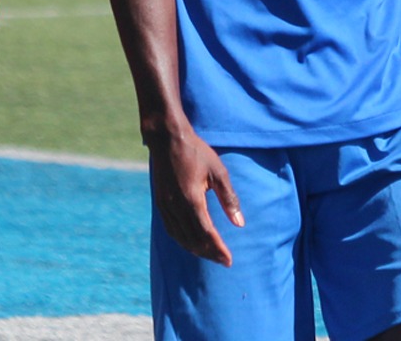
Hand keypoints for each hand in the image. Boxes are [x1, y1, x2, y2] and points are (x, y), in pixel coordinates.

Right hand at [146, 126, 243, 265]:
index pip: (207, 233)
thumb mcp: (218, 172)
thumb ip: (229, 198)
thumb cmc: (196, 152)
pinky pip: (171, 229)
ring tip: (210, 255)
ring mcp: (166, 206)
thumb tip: (240, 223)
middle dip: (209, 253)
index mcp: (192, 199)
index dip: (218, 249)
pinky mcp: (160, 203)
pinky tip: (192, 242)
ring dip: (196, 249)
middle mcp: (176, 206)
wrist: (166, 138)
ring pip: (180, 237)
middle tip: (223, 261)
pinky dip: (182, 240)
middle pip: (193, 240)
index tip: (229, 260)